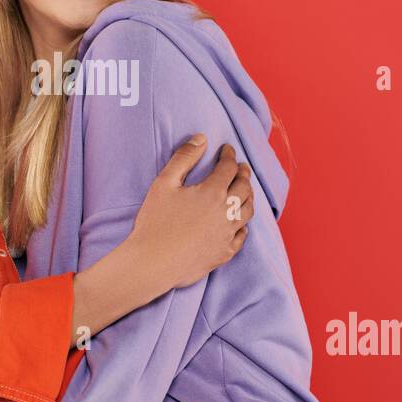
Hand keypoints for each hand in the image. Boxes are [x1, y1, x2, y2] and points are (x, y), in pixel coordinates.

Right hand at [129, 135, 255, 287]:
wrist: (153, 263)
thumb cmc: (155, 222)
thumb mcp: (164, 183)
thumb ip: (184, 158)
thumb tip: (202, 138)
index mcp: (213, 192)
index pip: (228, 167)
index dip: (229, 155)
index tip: (227, 149)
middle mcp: (227, 212)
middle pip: (244, 187)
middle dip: (244, 173)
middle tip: (241, 167)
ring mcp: (228, 234)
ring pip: (248, 211)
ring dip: (248, 196)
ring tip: (245, 190)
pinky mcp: (225, 252)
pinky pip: (242, 235)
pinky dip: (243, 224)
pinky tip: (239, 223)